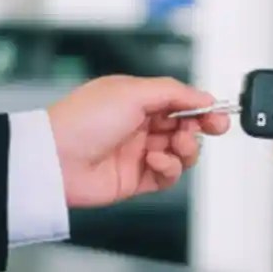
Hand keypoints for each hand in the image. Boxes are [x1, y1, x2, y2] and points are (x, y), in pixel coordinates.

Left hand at [47, 76, 230, 207]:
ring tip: (176, 145)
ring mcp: (137, 153)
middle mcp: (137, 125)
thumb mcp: (132, 92)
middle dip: (199, 128)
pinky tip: (155, 160)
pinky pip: (166, 175)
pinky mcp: (135, 179)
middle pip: (184, 127)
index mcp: (135, 99)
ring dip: (185, 149)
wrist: (55, 160)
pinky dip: (168, 168)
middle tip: (210, 128)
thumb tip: (203, 96)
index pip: (179, 102)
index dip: (201, 107)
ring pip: (179, 153)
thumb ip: (173, 92)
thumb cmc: (82, 120)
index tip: (218, 113)